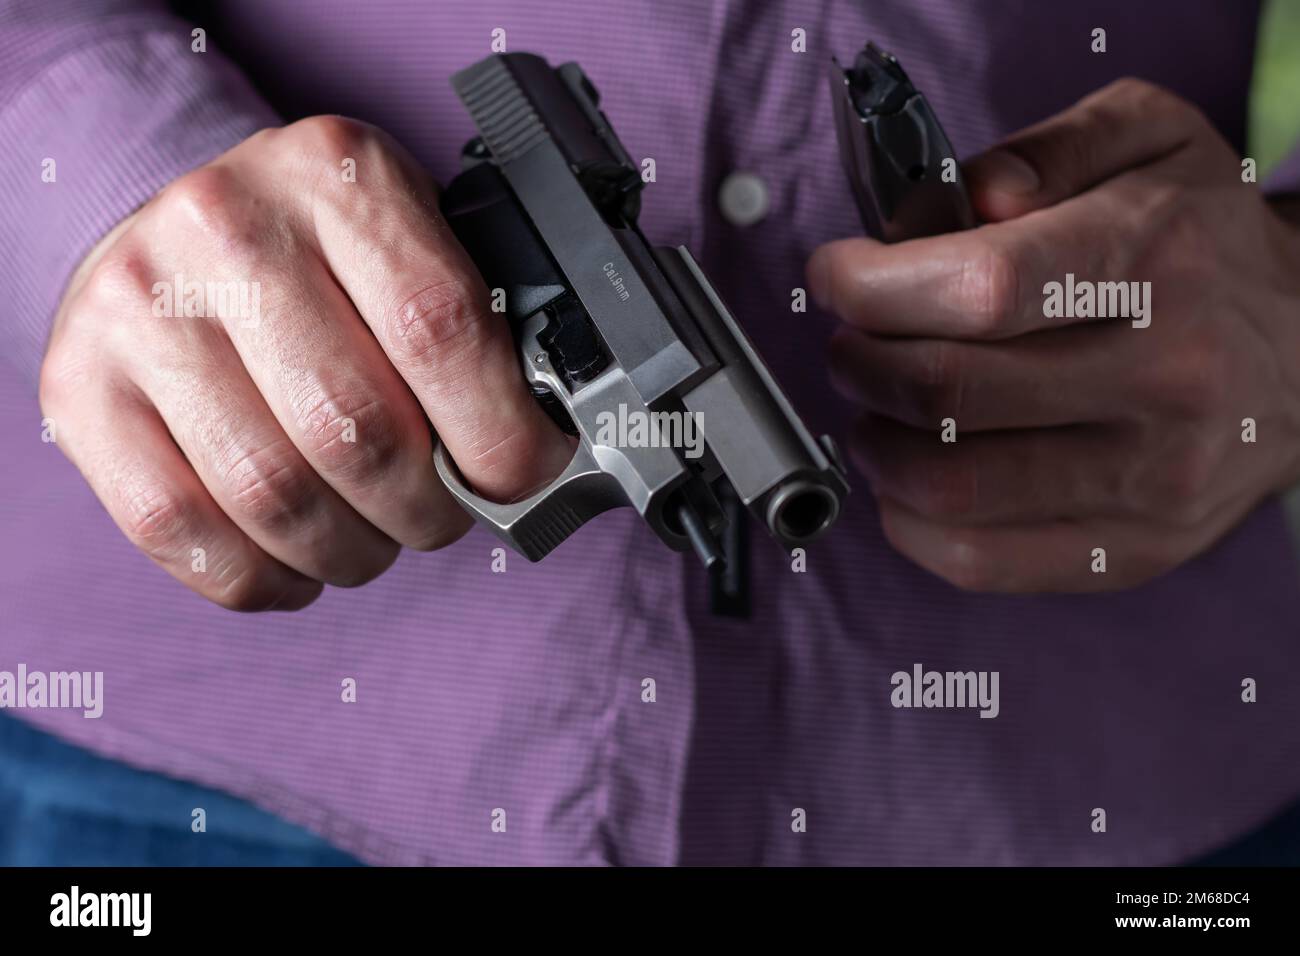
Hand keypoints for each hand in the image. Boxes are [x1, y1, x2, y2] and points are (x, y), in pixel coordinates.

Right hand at [40, 116, 570, 609]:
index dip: (500, 435)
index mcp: (336, 175)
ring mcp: (139, 306)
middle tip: (443, 515)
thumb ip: (474, 322)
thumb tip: (545, 443)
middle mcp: (225, 222)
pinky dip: (260, 579)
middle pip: (358, 429)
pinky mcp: (79, 387)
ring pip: (274, 494)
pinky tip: (298, 568)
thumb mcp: (406, 237)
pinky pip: (180, 530)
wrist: (176, 229)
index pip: (440, 330)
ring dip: (350, 552)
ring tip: (374, 541)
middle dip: (427, 509)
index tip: (523, 475)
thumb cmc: (319, 253)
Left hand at [809, 78, 1299, 592]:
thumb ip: (1046, 149)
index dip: (871, 288)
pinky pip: (982, 561)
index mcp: (1155, 260)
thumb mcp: (1149, 138)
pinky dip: (909, 521)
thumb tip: (964, 200)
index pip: (978, 289)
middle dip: (857, 363)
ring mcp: (1154, 478)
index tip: (837, 277)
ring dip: (875, 445)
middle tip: (851, 343)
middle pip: (944, 393)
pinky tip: (910, 476)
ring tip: (878, 408)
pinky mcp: (1138, 549)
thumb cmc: (1205, 239)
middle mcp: (1164, 377)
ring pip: (949, 488)